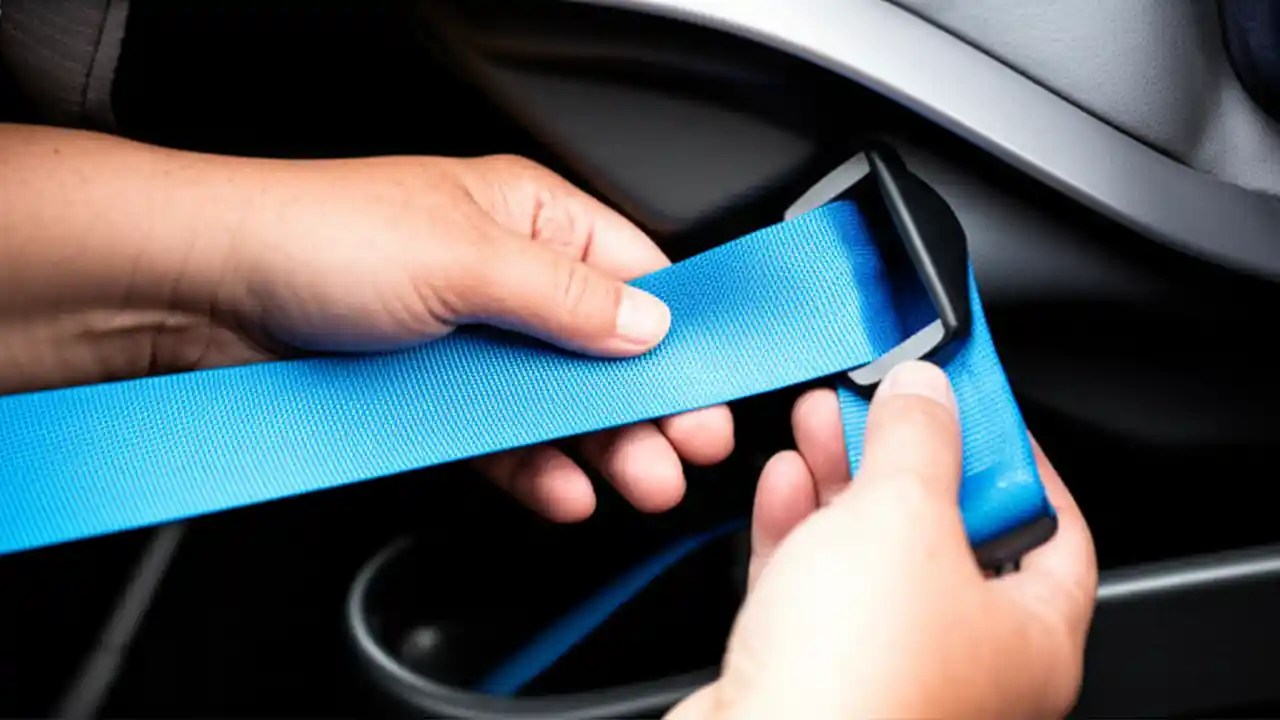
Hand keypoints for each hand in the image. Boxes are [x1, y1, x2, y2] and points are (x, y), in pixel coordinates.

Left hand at [0, 125, 731, 522]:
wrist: (204, 291)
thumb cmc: (319, 234)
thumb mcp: (466, 256)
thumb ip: (567, 297)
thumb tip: (649, 326)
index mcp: (529, 216)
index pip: (632, 276)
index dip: (676, 334)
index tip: (712, 384)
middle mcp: (507, 277)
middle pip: (603, 350)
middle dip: (649, 402)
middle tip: (689, 451)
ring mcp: (471, 341)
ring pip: (558, 401)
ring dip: (602, 444)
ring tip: (642, 482)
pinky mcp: (434, 396)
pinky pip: (503, 438)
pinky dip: (536, 468)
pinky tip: (565, 491)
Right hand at [668, 361, 1096, 719]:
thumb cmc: (857, 680)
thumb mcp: (904, 516)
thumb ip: (919, 440)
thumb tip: (926, 394)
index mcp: (1029, 639)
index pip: (1054, 529)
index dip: (1018, 458)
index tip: (979, 404)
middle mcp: (964, 662)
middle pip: (952, 535)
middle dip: (909, 455)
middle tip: (885, 399)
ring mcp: (884, 668)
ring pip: (874, 556)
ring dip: (844, 480)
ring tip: (822, 418)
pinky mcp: (812, 672)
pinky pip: (814, 587)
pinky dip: (800, 528)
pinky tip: (786, 481)